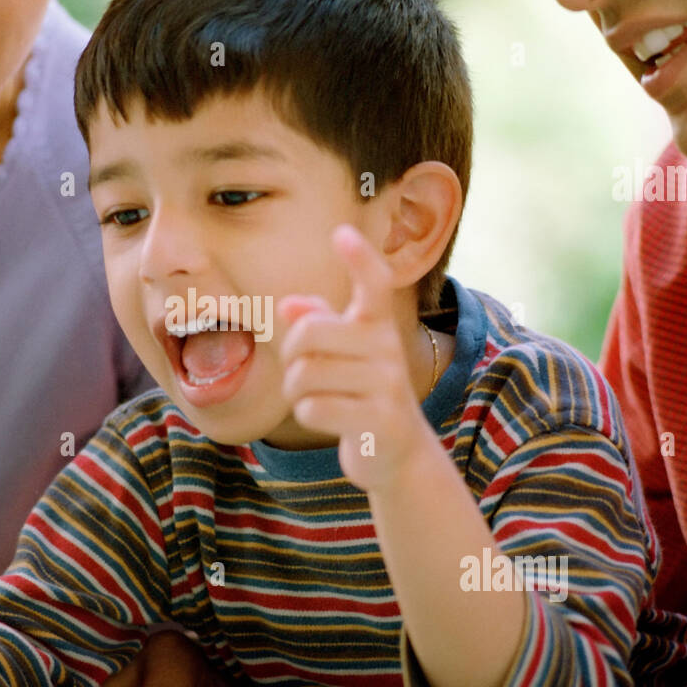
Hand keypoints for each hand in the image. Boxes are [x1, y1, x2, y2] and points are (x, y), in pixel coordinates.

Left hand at [279, 224, 430, 490]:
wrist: (397, 454)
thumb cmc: (359, 393)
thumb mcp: (341, 355)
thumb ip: (317, 324)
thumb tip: (289, 306)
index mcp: (377, 326)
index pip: (374, 283)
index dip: (360, 258)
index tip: (342, 233)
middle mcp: (388, 349)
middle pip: (309, 333)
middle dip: (290, 354)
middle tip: (299, 370)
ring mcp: (388, 386)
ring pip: (305, 374)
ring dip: (295, 390)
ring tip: (312, 397)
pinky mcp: (380, 421)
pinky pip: (314, 408)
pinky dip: (307, 414)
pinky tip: (326, 418)